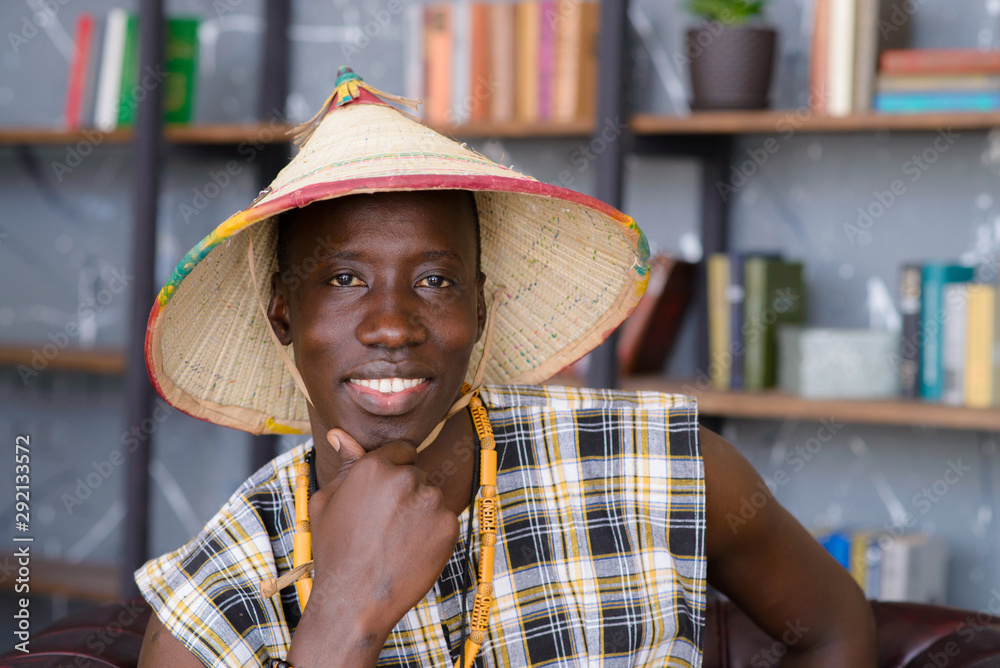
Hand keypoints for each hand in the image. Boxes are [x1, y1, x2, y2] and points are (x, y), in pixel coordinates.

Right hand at [287, 429, 459, 667]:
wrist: (354, 601)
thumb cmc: (334, 550)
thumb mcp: (327, 502)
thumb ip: (344, 464)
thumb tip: (340, 434)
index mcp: (374, 466)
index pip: (402, 449)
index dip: (394, 470)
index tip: (386, 493)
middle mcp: (406, 478)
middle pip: (417, 473)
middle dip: (406, 492)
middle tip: (385, 523)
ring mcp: (430, 501)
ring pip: (431, 496)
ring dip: (420, 511)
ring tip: (396, 539)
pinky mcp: (449, 525)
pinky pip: (445, 518)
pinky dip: (433, 532)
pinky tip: (410, 550)